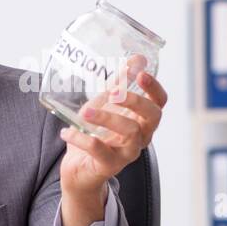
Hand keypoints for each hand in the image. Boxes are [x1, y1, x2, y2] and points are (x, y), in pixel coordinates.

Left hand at [58, 53, 167, 199]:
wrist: (80, 168)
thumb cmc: (98, 133)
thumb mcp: (107, 104)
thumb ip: (119, 83)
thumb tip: (137, 57)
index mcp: (143, 120)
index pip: (159, 103)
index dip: (154, 88)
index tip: (141, 73)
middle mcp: (141, 137)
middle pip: (152, 117)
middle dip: (135, 101)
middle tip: (114, 93)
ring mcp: (127, 153)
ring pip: (130, 134)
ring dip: (107, 118)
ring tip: (85, 111)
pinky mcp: (109, 166)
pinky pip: (100, 151)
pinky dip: (82, 139)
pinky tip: (67, 131)